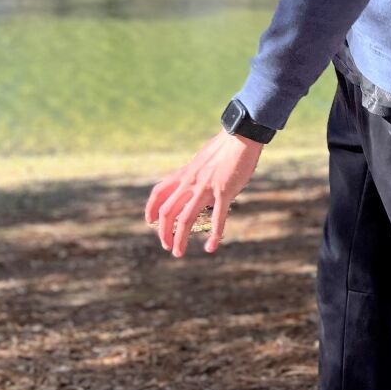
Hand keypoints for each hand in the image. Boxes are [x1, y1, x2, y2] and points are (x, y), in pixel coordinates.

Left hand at [145, 129, 262, 257]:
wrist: (240, 137)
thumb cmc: (225, 147)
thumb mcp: (203, 160)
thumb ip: (197, 174)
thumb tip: (198, 182)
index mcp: (184, 174)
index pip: (159, 193)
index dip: (150, 209)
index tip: (150, 222)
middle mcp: (190, 182)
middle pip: (168, 211)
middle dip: (163, 232)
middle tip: (167, 246)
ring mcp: (206, 188)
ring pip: (186, 219)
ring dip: (180, 239)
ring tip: (178, 252)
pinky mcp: (223, 192)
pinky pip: (217, 218)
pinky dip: (214, 235)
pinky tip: (211, 247)